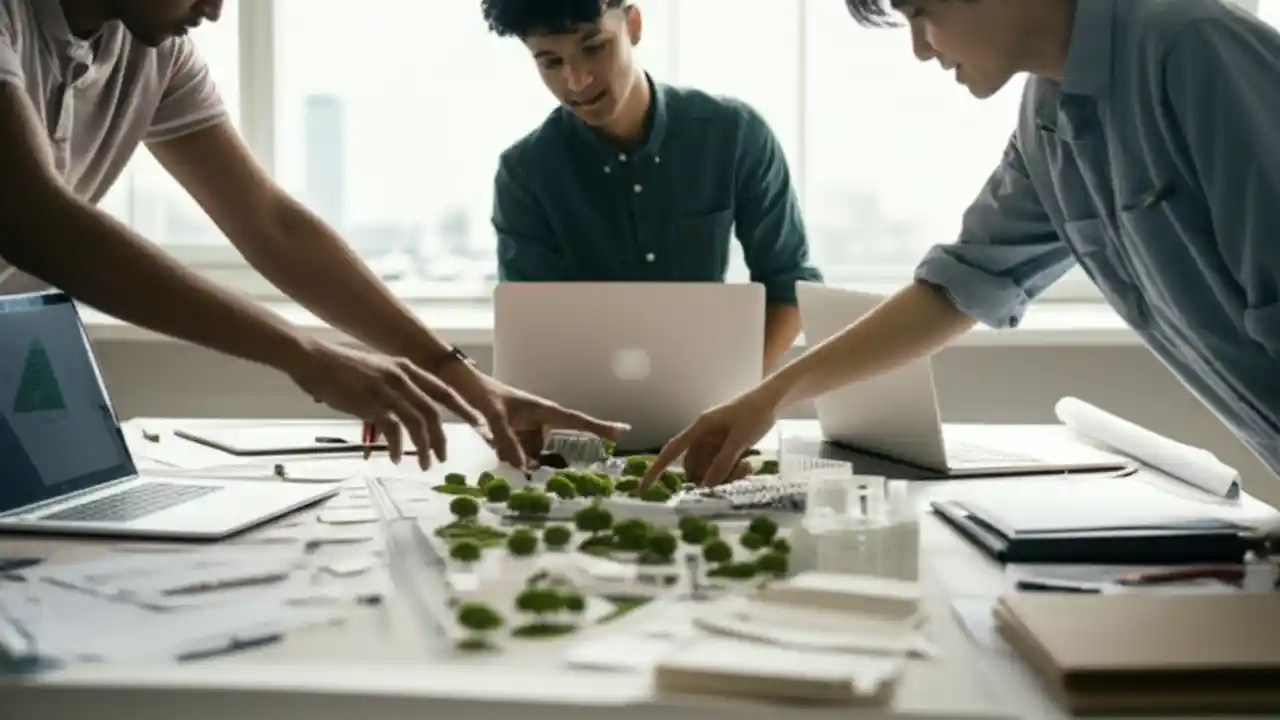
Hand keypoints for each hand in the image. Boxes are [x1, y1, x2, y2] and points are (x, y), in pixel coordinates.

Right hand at [285, 340, 482, 468]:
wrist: (313, 359)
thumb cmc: (341, 367)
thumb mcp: (377, 370)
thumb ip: (396, 386)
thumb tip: (405, 411)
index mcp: (406, 368)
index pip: (443, 390)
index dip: (463, 408)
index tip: (478, 424)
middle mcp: (402, 377)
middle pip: (435, 411)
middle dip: (442, 437)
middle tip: (444, 457)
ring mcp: (387, 389)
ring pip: (418, 422)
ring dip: (423, 447)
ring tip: (423, 464)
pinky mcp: (370, 402)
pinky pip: (393, 429)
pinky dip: (396, 446)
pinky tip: (394, 457)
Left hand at [435, 361, 629, 469]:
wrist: (460, 388)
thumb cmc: (481, 394)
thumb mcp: (493, 417)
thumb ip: (507, 442)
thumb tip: (525, 467)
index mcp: (543, 410)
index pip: (577, 421)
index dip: (600, 428)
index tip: (623, 433)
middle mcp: (540, 422)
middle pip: (551, 447)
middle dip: (537, 454)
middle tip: (519, 445)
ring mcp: (528, 432)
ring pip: (532, 456)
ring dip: (517, 456)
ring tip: (495, 436)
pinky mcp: (516, 440)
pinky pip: (518, 457)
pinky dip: (508, 456)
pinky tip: (492, 441)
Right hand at [640, 387, 780, 489]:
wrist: (773, 400)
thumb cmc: (754, 414)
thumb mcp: (739, 439)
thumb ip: (723, 462)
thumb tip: (706, 486)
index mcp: (699, 429)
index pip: (671, 451)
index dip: (656, 470)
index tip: (644, 489)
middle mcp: (702, 437)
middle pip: (693, 467)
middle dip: (709, 477)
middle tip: (736, 473)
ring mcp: (713, 443)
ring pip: (708, 470)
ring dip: (724, 475)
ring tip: (747, 466)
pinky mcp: (725, 448)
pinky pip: (720, 467)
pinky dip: (731, 470)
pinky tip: (749, 464)